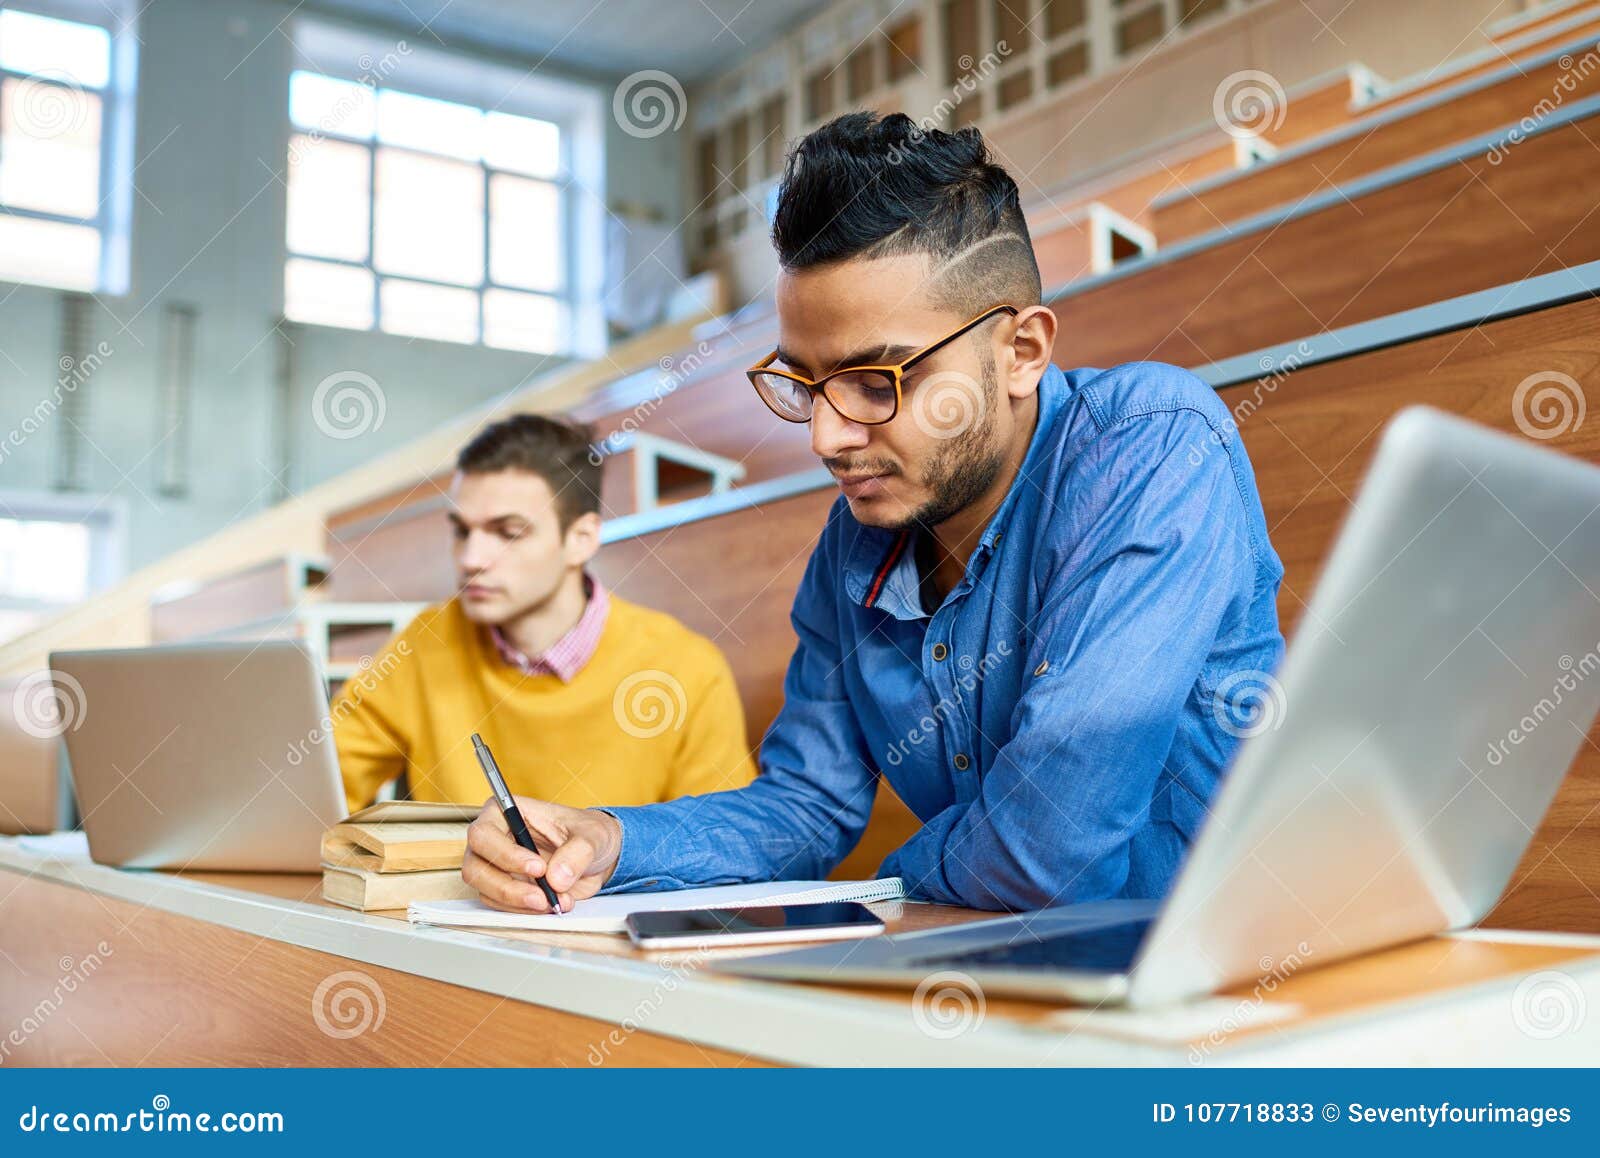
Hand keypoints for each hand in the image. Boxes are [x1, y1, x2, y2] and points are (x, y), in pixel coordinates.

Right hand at [462, 796, 622, 912]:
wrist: (596, 858)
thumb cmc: (587, 834)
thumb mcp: (593, 835)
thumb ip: (578, 853)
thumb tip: (556, 878)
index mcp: (505, 812)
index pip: (484, 834)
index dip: (506, 854)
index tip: (538, 868)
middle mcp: (493, 839)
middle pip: (476, 867)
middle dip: (508, 887)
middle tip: (542, 897)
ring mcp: (495, 866)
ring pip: (485, 890)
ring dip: (518, 903)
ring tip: (553, 902)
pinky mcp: (503, 888)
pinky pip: (500, 905)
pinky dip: (524, 910)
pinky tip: (551, 905)